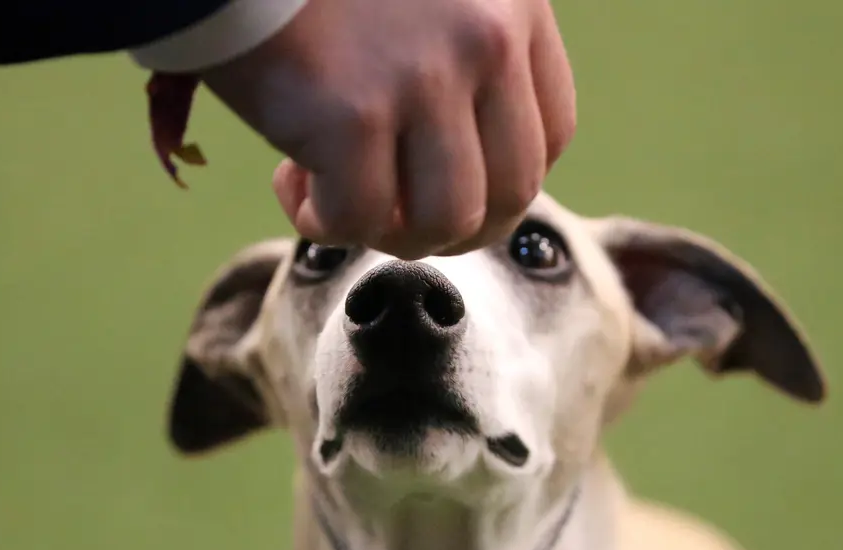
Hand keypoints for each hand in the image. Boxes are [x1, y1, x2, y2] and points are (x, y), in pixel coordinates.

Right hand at [199, 0, 575, 259]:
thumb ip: (465, 56)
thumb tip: (462, 165)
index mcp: (513, 9)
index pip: (551, 137)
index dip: (498, 185)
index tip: (443, 186)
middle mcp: (486, 39)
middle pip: (511, 191)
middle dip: (449, 228)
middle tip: (391, 216)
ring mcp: (424, 78)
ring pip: (445, 220)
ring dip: (389, 234)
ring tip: (337, 204)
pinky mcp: (353, 114)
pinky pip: (360, 219)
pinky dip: (323, 223)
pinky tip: (291, 184)